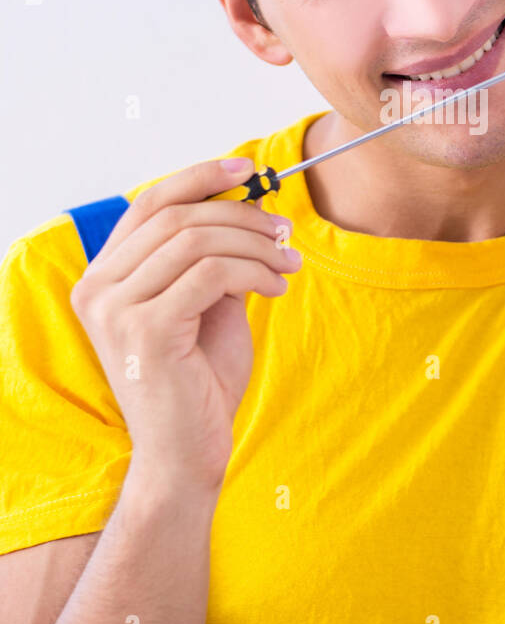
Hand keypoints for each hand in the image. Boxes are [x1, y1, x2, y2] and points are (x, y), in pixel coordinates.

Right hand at [70, 158, 301, 494]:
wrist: (187, 453)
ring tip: (288, 267)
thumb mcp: (204, 303)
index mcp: (103, 276)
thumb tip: (248, 204)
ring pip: (199, 241)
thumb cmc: (198, 380)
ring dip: (256, 246)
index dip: (202, 177)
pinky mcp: (146, 331)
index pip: (152, 203)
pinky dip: (255, 272)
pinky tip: (275, 290)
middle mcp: (97, 287)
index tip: (250, 170)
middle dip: (242, 216)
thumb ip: (211, 256)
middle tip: (286, 233)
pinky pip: (213, 274)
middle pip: (178, 216)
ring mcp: (116, 309)